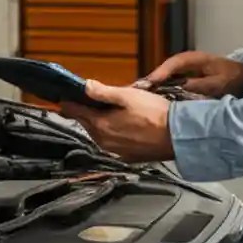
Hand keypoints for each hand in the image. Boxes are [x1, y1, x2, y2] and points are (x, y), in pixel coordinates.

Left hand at [59, 81, 174, 162]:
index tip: (64, 95)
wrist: (178, 137)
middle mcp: (103, 142)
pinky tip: (124, 125)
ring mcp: (114, 151)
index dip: (68, 102)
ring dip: (99, 122)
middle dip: (86, 111)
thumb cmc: (154, 113)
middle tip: (90, 99)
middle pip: (86, 123)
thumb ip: (103, 92)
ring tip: (109, 110)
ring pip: (98, 134)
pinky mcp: (127, 157)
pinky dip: (112, 133)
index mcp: (100, 125)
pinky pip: (112, 143)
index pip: (75, 112)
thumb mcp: (128, 96)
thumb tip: (84, 86)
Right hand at [134, 51, 242, 98]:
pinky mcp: (183, 79)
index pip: (174, 63)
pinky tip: (152, 101)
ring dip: (153, 87)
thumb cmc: (231, 77)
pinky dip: (160, 91)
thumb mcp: (218, 83)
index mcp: (194, 59)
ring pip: (164, 77)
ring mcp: (184, 70)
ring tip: (139, 98)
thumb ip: (200, 84)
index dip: (161, 72)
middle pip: (164, 70)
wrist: (242, 76)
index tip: (150, 82)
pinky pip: (169, 83)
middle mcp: (185, 63)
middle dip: (151, 80)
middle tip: (136, 92)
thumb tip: (182, 87)